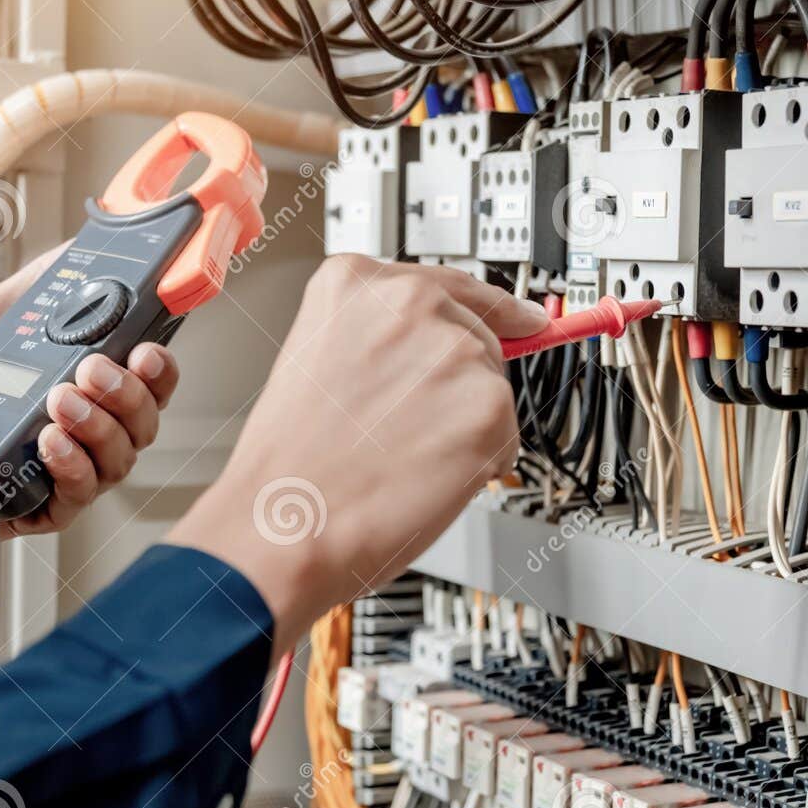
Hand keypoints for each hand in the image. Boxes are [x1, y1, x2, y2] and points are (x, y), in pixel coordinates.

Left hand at [0, 248, 179, 590]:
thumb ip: (42, 284)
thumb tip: (78, 246)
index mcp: (89, 385)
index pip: (149, 379)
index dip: (159, 366)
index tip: (145, 349)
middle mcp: (91, 429)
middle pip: (145, 418)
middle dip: (127, 392)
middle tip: (88, 369)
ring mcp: (72, 469)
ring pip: (122, 455)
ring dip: (98, 424)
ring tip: (58, 400)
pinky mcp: (49, 506)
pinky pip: (83, 491)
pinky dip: (72, 463)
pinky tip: (48, 439)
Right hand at [166, 256, 546, 654]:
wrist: (285, 524)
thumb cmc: (291, 462)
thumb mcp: (318, 359)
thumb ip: (383, 338)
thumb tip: (451, 343)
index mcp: (357, 282)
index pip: (448, 283)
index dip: (488, 308)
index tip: (521, 316)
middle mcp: (409, 302)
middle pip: (476, 335)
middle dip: (456, 385)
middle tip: (409, 429)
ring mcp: (452, 349)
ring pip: (491, 387)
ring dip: (465, 425)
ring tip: (401, 454)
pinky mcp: (487, 403)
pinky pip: (506, 434)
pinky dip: (480, 463)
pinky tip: (425, 474)